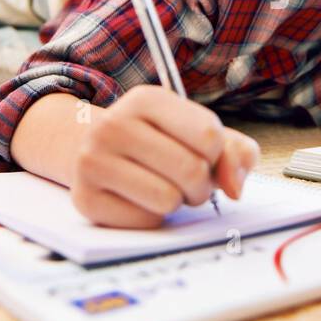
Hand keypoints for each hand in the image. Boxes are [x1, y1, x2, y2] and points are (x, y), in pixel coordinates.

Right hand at [70, 86, 259, 227]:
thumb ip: (234, 152)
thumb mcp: (196, 131)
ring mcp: (93, 161)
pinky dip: (151, 217)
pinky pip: (145, 222)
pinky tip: (138, 199)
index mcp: (146, 99)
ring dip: (176, 202)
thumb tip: (235, 189)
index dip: (216, 155)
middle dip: (201, 184)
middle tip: (186, 180)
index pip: (209, 135)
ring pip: (168, 200)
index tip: (202, 153)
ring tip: (162, 188)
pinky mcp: (86, 199)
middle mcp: (113, 125)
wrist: (91, 153)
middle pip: (192, 170)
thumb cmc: (158, 143)